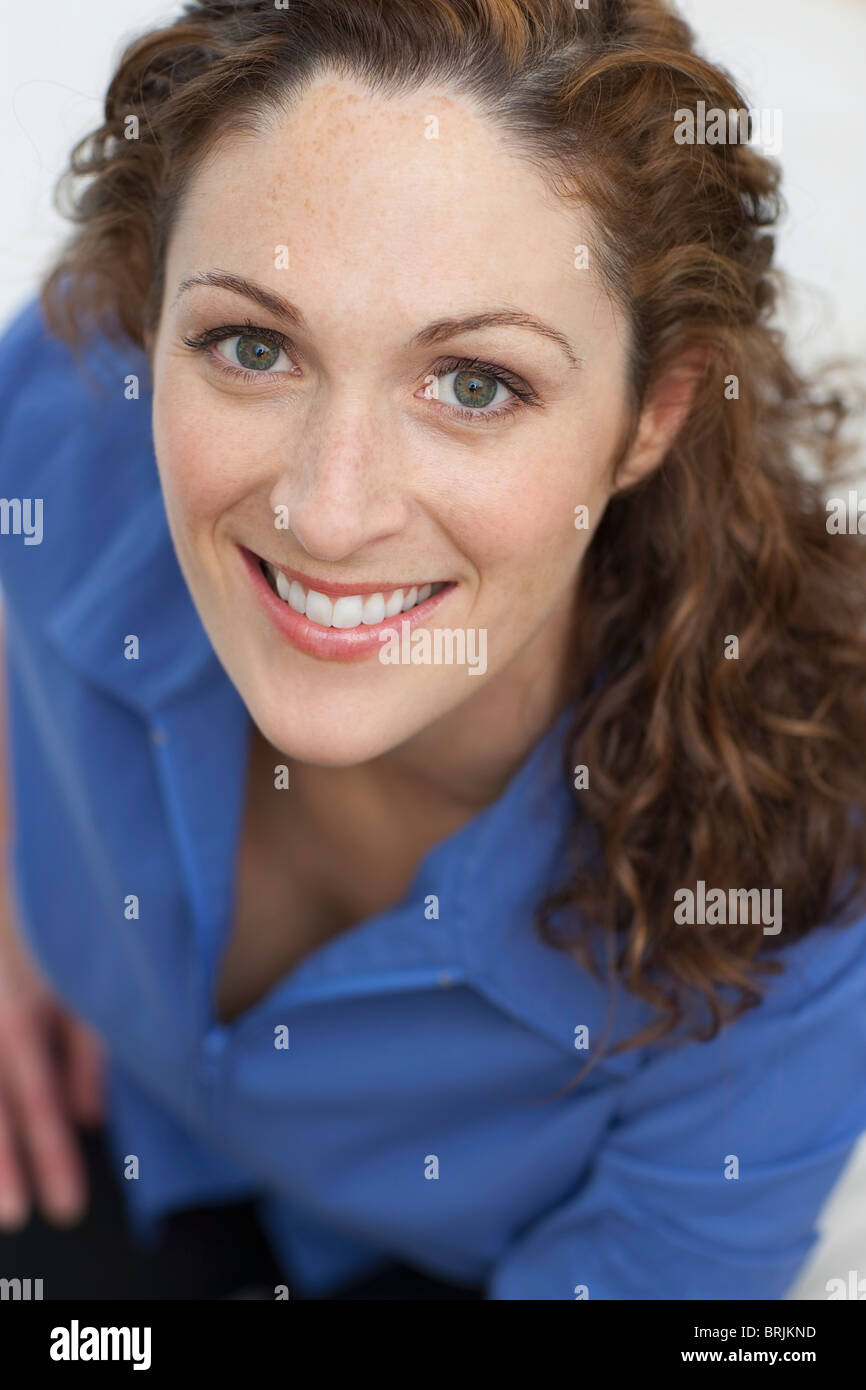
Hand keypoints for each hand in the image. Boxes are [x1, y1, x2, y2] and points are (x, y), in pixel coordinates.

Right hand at [0, 890, 104, 1229]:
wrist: (6, 861)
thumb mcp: (84, 978)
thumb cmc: (55, 923)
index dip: (50, 1156)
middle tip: (17, 1219)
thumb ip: (88, 1046)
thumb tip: (90, 1116)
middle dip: (2, 1168)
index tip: (64, 1204)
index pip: (36, 1100)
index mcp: (19, 1013)